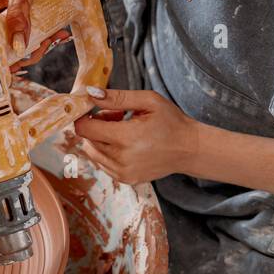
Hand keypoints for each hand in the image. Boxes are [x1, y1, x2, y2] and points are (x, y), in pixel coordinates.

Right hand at [0, 0, 85, 55]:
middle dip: (26, 52)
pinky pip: (38, 33)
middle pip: (7, 46)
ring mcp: (18, 16)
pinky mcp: (33, 15)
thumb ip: (18, 17)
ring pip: (25, 42)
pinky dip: (49, 36)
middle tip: (42, 47)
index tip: (14, 65)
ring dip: (41, 45)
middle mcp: (0, 15)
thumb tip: (17, 47)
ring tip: (55, 38)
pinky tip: (61, 33)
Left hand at [73, 87, 198, 183]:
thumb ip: (117, 97)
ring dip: (101, 140)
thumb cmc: (171, 122)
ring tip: (123, 130)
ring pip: (93, 154)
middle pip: (88, 141)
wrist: (189, 149)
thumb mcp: (148, 101)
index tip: (93, 109)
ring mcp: (122, 173)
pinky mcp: (125, 179)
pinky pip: (103, 164)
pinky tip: (126, 144)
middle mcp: (121, 159)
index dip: (85, 117)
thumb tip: (90, 94)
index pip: (85, 129)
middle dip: (96, 126)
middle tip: (117, 116)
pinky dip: (107, 152)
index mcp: (126, 138)